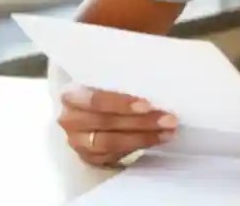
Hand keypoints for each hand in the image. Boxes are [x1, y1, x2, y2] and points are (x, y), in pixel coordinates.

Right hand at [56, 85, 178, 166]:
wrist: (89, 110)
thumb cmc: (103, 89)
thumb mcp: (106, 81)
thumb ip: (121, 82)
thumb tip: (155, 80)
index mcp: (72, 94)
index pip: (96, 100)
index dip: (121, 103)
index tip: (148, 105)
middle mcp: (70, 119)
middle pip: (106, 123)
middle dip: (141, 122)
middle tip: (169, 119)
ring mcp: (78, 141)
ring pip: (110, 143)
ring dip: (143, 138)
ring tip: (168, 132)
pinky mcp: (88, 158)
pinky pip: (113, 156)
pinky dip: (138, 148)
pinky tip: (157, 140)